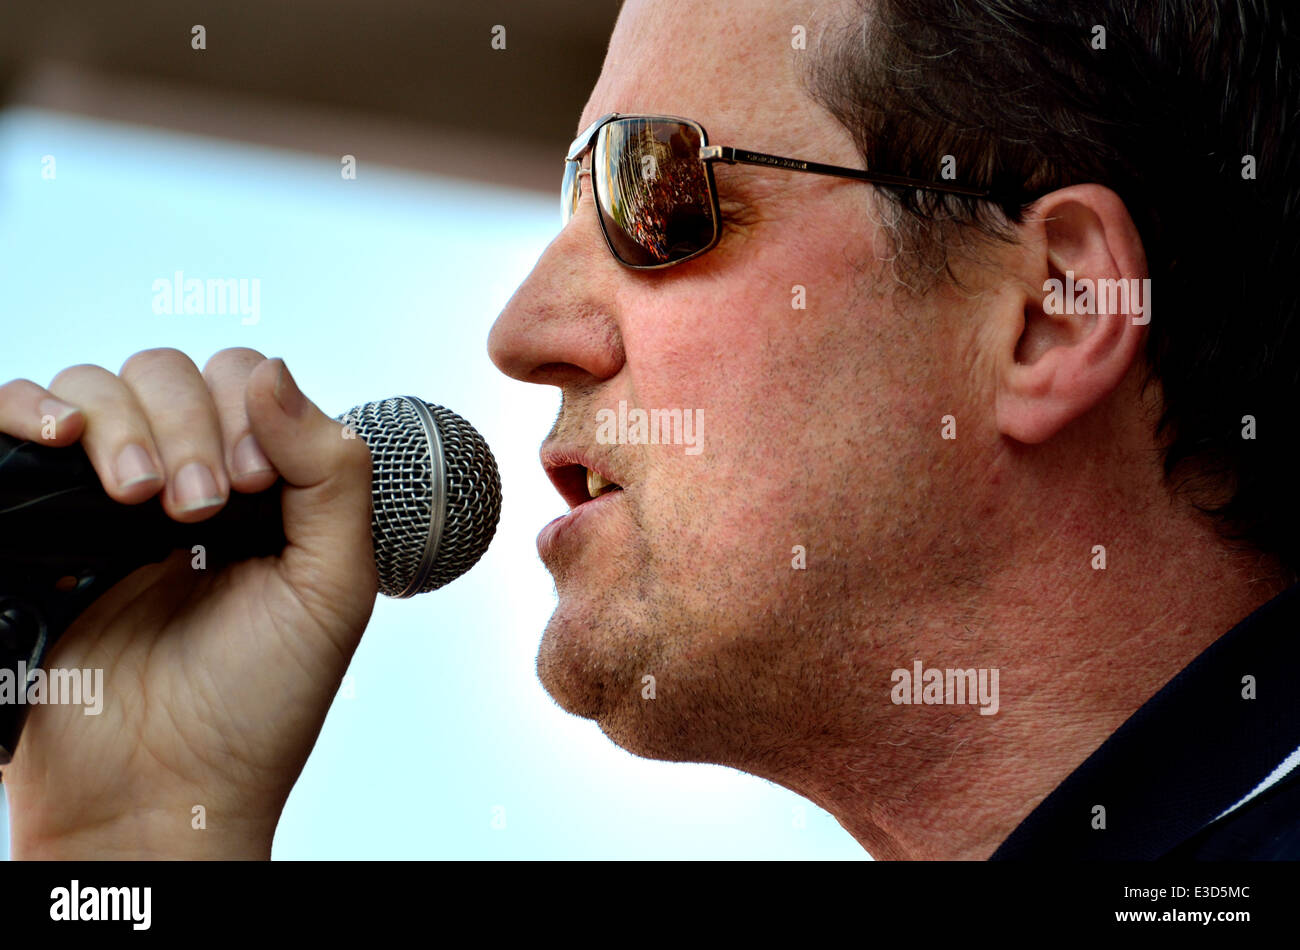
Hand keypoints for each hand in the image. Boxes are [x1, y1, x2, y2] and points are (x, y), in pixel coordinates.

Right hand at [0, 348, 376, 857]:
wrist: (162, 793)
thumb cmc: (257, 704)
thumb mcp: (332, 587)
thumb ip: (331, 473)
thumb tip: (274, 372)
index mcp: (260, 489)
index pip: (246, 382)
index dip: (249, 410)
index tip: (252, 486)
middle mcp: (183, 481)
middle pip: (171, 374)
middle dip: (189, 426)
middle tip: (198, 510)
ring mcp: (103, 500)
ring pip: (100, 387)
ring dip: (123, 423)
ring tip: (139, 499)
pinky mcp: (37, 525)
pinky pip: (16, 422)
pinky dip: (33, 407)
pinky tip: (64, 439)